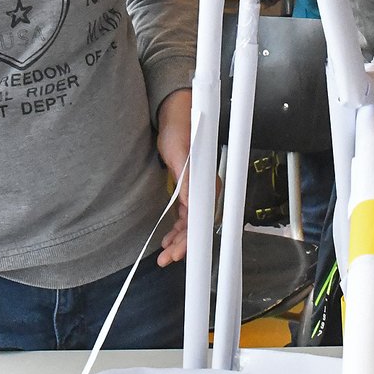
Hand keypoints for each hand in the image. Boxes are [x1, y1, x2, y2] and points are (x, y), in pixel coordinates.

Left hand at [154, 90, 193, 265]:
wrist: (173, 115)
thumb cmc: (180, 129)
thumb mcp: (180, 153)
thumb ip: (187, 177)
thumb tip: (192, 201)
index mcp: (209, 182)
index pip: (203, 217)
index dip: (192, 238)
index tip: (181, 252)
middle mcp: (207, 189)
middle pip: (198, 225)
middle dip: (183, 245)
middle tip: (166, 258)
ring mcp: (198, 191)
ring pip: (191, 223)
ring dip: (178, 239)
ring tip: (164, 254)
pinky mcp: (188, 190)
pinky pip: (185, 216)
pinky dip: (177, 228)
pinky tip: (167, 237)